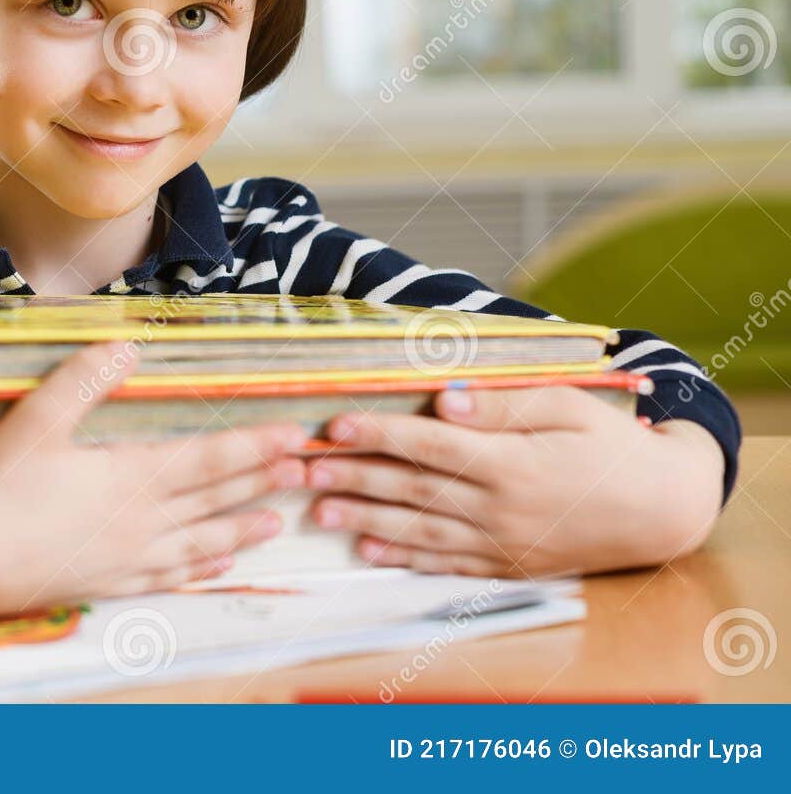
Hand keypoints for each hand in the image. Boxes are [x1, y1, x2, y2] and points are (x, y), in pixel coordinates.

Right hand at [0, 342, 306, 616]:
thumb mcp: (35, 419)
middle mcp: (141, 520)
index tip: (294, 436)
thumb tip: (127, 345)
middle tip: (303, 471)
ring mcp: (127, 557)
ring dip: (241, 530)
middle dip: (260, 481)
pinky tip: (217, 568)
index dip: (254, 445)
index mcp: (129, 475)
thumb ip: (82, 380)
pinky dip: (200, 570)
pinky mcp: (106, 583)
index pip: (209, 457)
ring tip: (276, 522)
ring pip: (201, 542)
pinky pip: (168, 578)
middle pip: (215, 498)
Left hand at [304, 385, 725, 577]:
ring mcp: (503, 544)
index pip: (431, 445)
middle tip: (301, 469)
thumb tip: (445, 396)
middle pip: (413, 490)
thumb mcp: (568, 408)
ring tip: (315, 510)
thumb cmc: (613, 445)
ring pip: (420, 531)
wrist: (663, 508)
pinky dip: (404, 558)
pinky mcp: (507, 567)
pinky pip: (446, 564)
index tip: (335, 424)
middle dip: (352, 478)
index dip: (379, 433)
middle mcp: (502, 509)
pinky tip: (368, 550)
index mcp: (514, 463)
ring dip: (363, 520)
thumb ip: (504, 405)